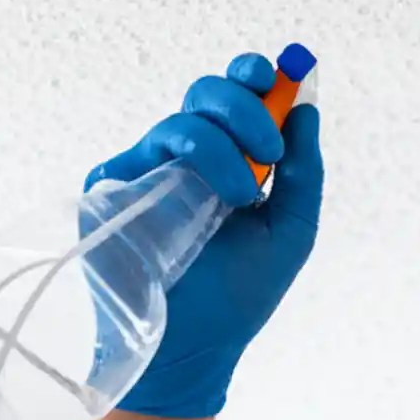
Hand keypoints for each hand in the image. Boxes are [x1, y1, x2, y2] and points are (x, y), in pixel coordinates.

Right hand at [84, 51, 322, 417]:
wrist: (194, 349)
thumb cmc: (240, 294)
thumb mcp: (292, 229)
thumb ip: (304, 171)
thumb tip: (306, 108)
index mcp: (230, 159)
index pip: (237, 97)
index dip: (254, 74)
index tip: (279, 70)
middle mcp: (187, 158)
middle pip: (208, 93)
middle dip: (244, 105)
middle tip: (269, 147)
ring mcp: (148, 170)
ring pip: (182, 121)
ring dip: (223, 146)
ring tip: (242, 195)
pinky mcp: (113, 190)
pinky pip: (143, 154)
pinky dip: (184, 167)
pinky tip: (203, 203)